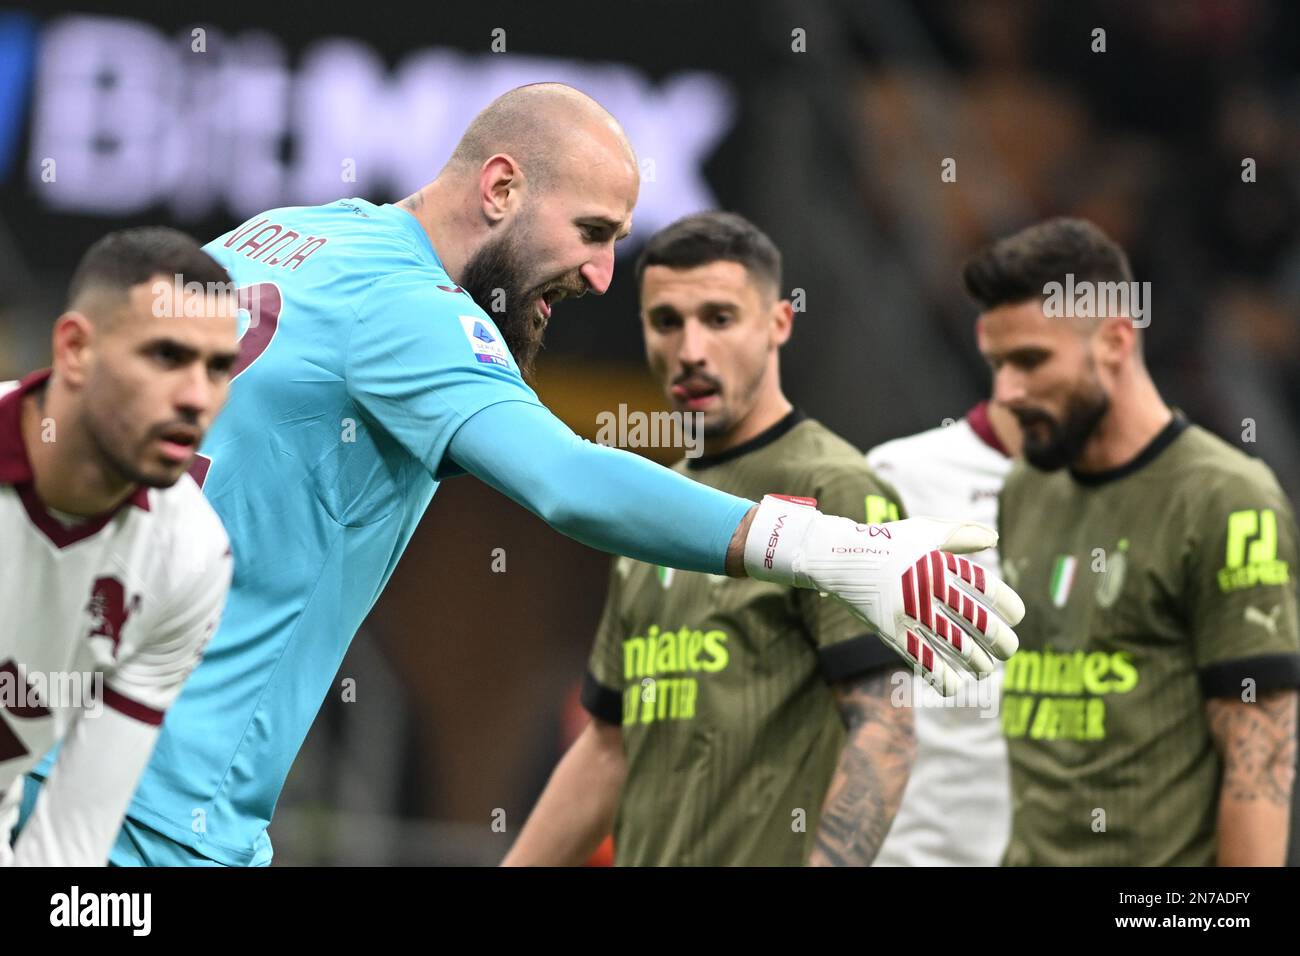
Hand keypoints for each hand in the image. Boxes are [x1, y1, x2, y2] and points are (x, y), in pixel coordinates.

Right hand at [744, 494, 1022, 695]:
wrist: (840, 557)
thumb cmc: (888, 543)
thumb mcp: (924, 530)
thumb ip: (961, 533)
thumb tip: (994, 538)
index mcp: (943, 563)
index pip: (988, 589)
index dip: (1009, 607)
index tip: (1015, 617)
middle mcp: (930, 588)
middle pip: (979, 622)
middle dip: (1001, 642)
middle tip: (1007, 650)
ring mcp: (910, 612)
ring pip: (956, 647)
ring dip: (978, 664)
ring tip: (985, 669)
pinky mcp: (891, 631)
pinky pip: (923, 660)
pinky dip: (943, 677)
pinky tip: (955, 684)